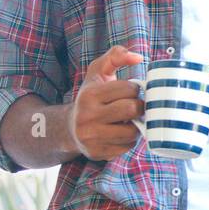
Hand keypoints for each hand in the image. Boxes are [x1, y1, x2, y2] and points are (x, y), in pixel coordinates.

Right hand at [68, 45, 145, 161]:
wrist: (70, 127)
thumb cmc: (91, 97)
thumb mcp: (98, 72)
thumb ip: (115, 56)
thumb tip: (138, 57)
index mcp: (89, 95)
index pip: (129, 89)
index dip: (135, 90)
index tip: (130, 92)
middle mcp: (87, 116)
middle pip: (132, 109)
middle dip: (139, 107)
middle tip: (135, 107)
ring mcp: (91, 137)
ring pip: (132, 132)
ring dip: (136, 125)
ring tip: (128, 120)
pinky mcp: (97, 153)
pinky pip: (127, 147)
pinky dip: (128, 140)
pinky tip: (120, 133)